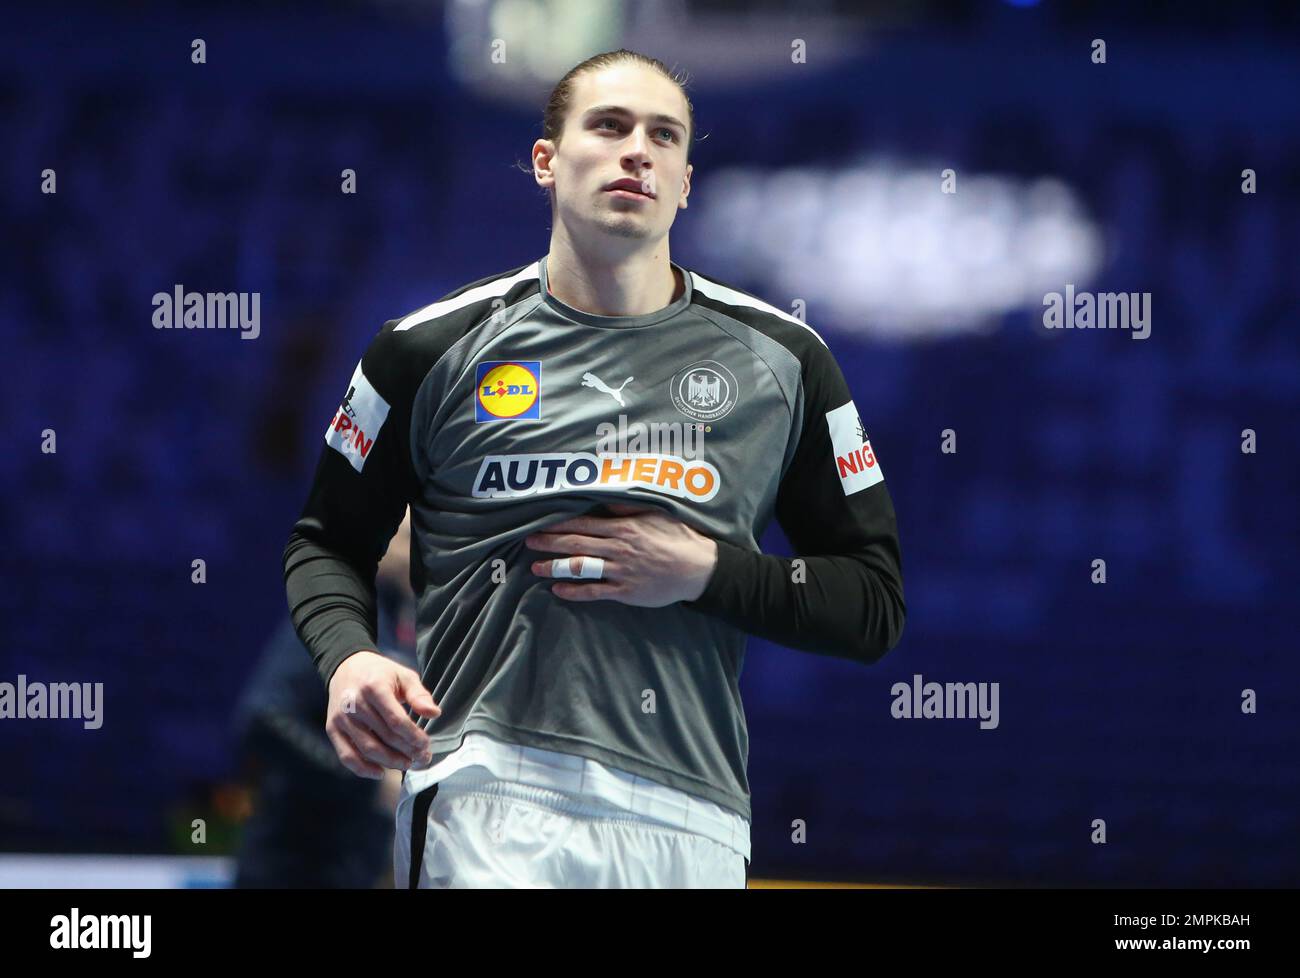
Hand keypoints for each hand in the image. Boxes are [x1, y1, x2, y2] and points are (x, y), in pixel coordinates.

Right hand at [326, 651, 439, 779]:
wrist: (346, 668)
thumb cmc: (381, 674)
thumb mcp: (403, 676)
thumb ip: (419, 695)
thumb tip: (435, 714)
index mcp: (374, 687)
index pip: (396, 720)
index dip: (413, 736)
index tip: (426, 744)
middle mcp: (354, 703)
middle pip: (385, 736)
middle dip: (407, 751)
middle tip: (423, 758)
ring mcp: (341, 718)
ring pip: (368, 749)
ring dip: (390, 762)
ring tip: (407, 764)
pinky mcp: (332, 729)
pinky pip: (347, 756)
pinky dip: (363, 769)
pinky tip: (381, 772)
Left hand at [525, 502, 718, 606]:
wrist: (698, 569)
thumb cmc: (678, 538)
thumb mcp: (656, 513)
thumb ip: (627, 507)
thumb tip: (605, 500)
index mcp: (623, 527)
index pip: (583, 523)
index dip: (558, 524)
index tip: (539, 523)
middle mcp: (618, 548)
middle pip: (575, 544)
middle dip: (549, 543)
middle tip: (528, 542)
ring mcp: (620, 571)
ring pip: (580, 568)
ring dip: (555, 567)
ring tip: (535, 569)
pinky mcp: (626, 592)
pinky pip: (595, 592)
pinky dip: (575, 592)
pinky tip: (558, 590)